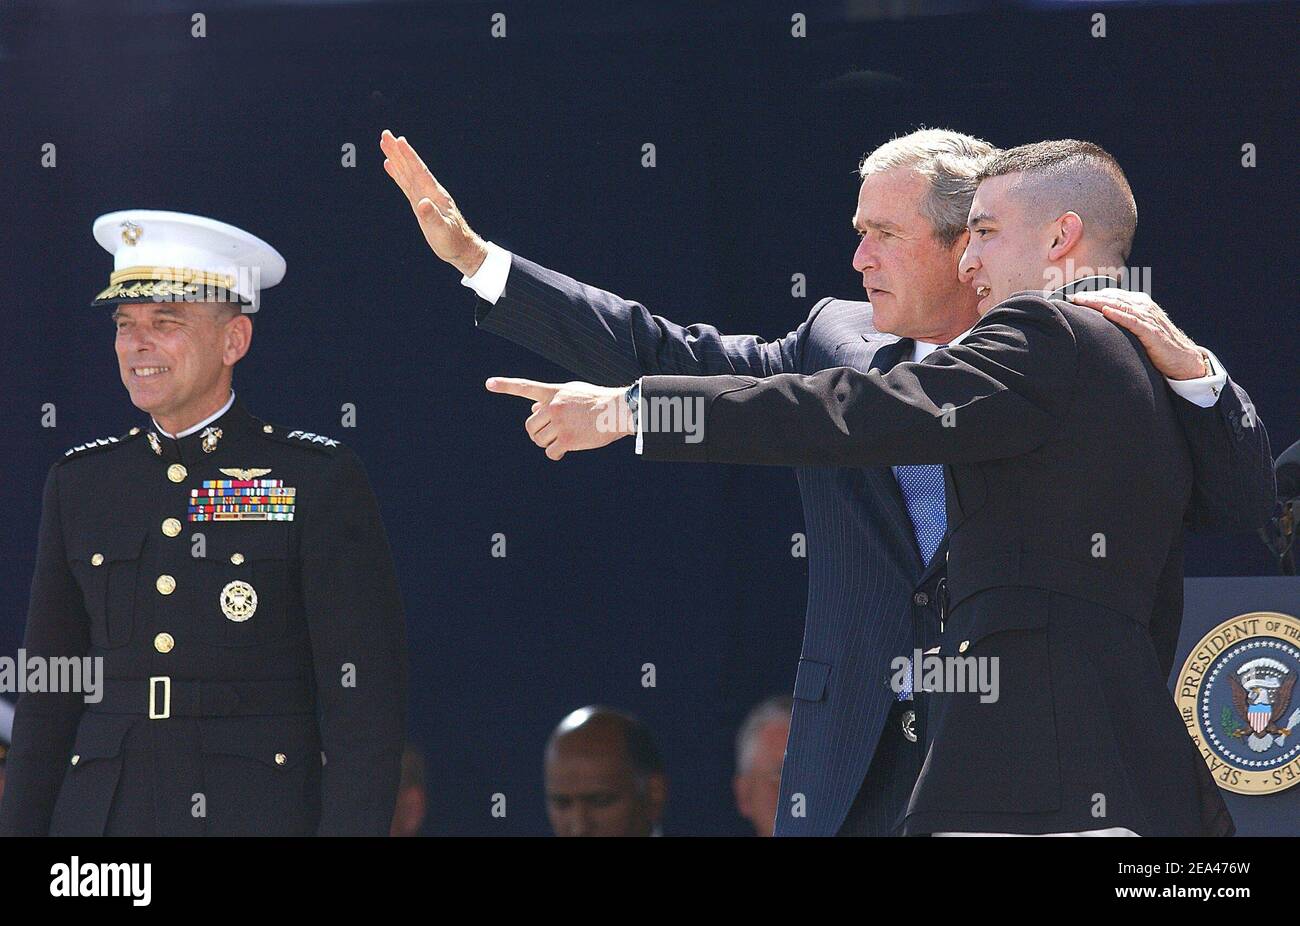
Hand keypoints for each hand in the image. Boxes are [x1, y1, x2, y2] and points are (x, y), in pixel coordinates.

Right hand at [380, 129, 487, 276]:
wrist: (460, 248)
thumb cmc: (452, 241)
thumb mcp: (442, 231)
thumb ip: (432, 217)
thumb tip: (422, 203)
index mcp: (435, 195)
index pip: (420, 172)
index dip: (410, 157)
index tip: (399, 141)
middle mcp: (429, 191)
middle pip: (411, 167)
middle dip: (398, 151)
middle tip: (385, 135)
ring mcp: (424, 196)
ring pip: (407, 173)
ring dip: (396, 158)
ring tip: (385, 143)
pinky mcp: (419, 203)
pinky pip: (406, 184)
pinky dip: (397, 173)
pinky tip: (390, 165)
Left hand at [485, 377, 633, 459]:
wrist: (618, 411)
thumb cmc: (597, 402)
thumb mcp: (572, 393)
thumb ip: (552, 400)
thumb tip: (532, 412)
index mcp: (554, 393)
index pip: (525, 387)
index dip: (505, 385)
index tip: (488, 383)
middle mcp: (553, 406)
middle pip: (530, 427)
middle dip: (538, 434)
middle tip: (552, 435)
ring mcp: (559, 423)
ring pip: (539, 440)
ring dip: (548, 443)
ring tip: (564, 439)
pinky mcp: (567, 439)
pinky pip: (550, 452)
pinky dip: (556, 454)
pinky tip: (566, 449)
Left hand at [1068, 289, 1206, 379]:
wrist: (1183, 360)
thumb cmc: (1157, 346)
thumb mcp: (1138, 329)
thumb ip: (1122, 322)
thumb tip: (1098, 323)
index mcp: (1140, 304)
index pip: (1113, 295)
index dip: (1093, 295)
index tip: (1073, 298)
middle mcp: (1144, 306)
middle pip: (1113, 298)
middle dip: (1091, 297)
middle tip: (1072, 297)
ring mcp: (1149, 318)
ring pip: (1120, 306)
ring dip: (1099, 302)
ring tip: (1081, 301)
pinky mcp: (1152, 332)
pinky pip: (1133, 321)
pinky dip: (1119, 315)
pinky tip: (1106, 312)